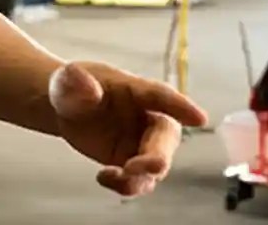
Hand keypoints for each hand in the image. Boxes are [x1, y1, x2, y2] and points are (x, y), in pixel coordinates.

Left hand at [49, 61, 208, 197]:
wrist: (67, 109)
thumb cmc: (75, 88)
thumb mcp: (67, 82)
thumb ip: (74, 84)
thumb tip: (82, 85)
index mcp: (137, 90)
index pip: (161, 95)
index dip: (180, 106)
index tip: (200, 118)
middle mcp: (148, 117)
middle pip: (165, 137)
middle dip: (160, 154)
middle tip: (149, 167)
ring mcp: (143, 143)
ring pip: (156, 166)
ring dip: (141, 177)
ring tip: (113, 175)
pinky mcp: (134, 163)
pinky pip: (139, 180)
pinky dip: (126, 185)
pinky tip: (103, 177)